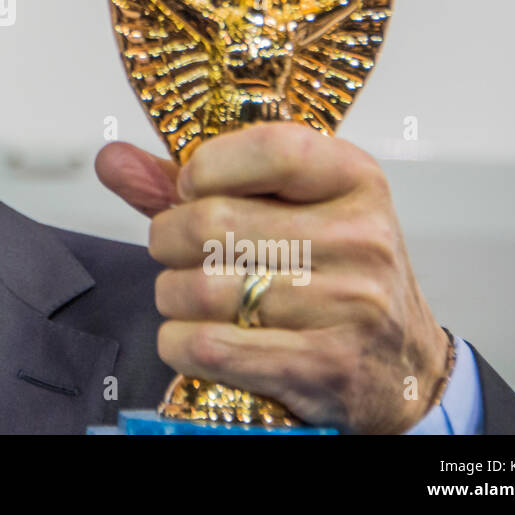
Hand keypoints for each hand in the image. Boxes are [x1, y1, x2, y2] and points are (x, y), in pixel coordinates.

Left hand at [95, 122, 447, 432]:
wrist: (402, 365)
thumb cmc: (334, 275)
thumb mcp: (286, 210)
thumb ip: (197, 183)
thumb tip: (112, 160)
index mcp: (355, 180)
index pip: (272, 148)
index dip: (207, 166)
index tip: (190, 187)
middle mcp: (361, 238)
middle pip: (215, 222)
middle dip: (169, 238)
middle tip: (175, 249)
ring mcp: (349, 305)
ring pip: (203, 287)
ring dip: (172, 294)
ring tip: (186, 294)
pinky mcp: (325, 366)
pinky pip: (210, 346)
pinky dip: (178, 342)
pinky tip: (191, 336)